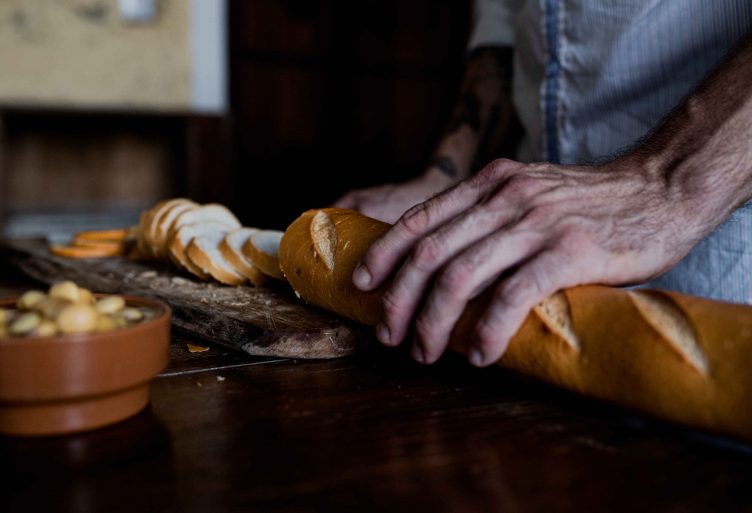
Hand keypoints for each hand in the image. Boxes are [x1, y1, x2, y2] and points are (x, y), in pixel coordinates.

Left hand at [352, 158, 707, 366]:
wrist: (663, 188)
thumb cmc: (594, 201)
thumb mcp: (532, 191)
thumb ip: (493, 214)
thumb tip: (450, 262)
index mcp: (490, 182)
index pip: (420, 218)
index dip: (384, 252)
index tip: (363, 283)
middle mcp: (504, 198)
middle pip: (429, 253)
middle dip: (399, 300)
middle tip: (388, 335)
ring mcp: (535, 223)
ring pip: (460, 276)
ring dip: (433, 322)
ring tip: (424, 353)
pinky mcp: (569, 251)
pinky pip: (512, 295)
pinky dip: (488, 330)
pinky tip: (482, 355)